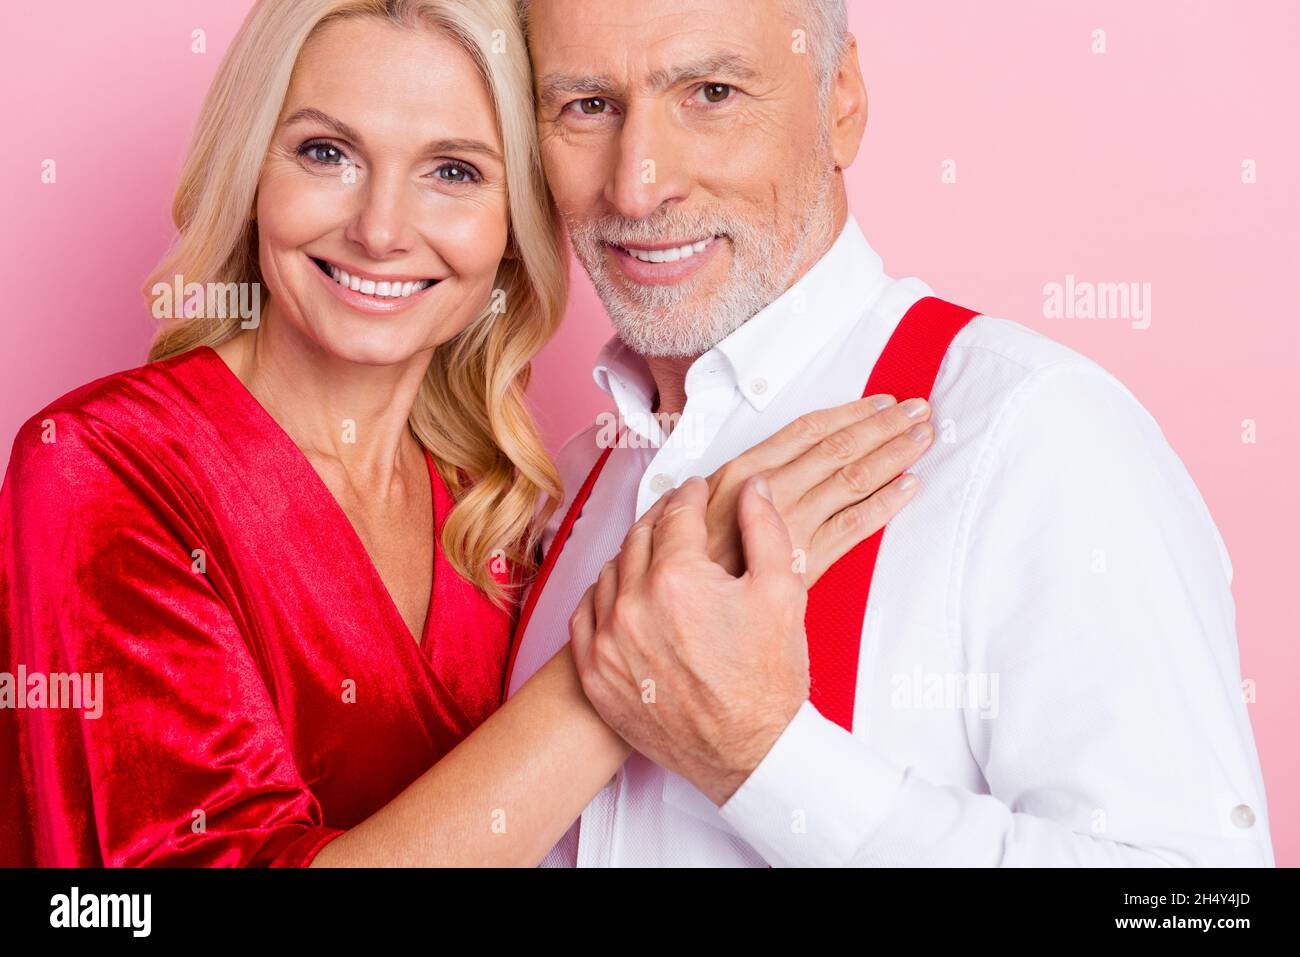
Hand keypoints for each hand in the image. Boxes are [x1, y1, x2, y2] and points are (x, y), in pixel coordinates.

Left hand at [570, 475, 807, 805]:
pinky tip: (623, 593)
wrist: (749, 753)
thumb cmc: (765, 685)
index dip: (690, 495)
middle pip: (639, 539)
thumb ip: (765, 529)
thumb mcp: (782, 592)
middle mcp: (633, 607)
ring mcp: (608, 642)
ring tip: (654, 554)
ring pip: (609, 573)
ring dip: (632, 555)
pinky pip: (584, 615)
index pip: (676, 515)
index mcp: (677, 580)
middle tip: (677, 515)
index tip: (695, 491)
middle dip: (661, 519)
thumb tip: (753, 490)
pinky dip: (603, 597)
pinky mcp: (595, 674)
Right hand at [703, 395, 931, 585]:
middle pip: (839, 448)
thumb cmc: (692, 553)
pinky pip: (854, 525)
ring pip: (853, 480)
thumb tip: (770, 460)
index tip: (880, 402)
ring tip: (920, 438)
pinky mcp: (807, 559)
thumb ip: (742, 479)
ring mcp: (793, 524)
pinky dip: (885, 504)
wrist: (687, 605)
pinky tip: (908, 487)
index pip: (810, 430)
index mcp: (747, 470)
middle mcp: (773, 490)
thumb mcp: (700, 501)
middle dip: (883, 426)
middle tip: (916, 409)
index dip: (850, 412)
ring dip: (893, 455)